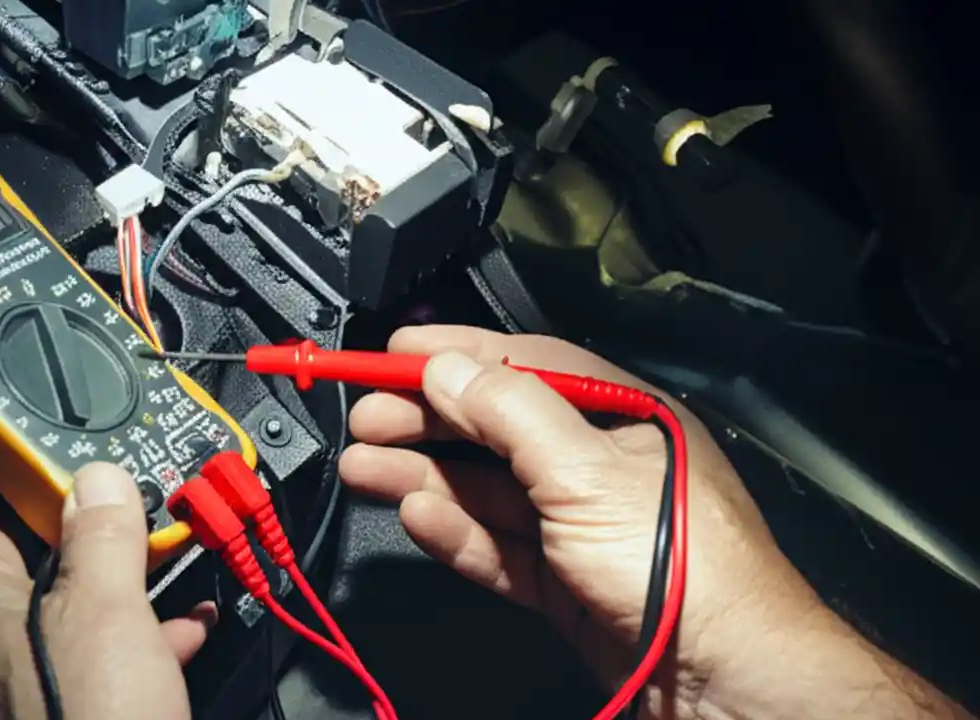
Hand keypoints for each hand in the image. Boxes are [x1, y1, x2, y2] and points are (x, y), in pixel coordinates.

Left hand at [0, 463, 215, 719]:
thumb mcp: (106, 610)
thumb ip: (101, 536)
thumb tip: (97, 480)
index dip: (52, 510)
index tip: (104, 501)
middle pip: (41, 587)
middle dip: (104, 570)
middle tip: (152, 552)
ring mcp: (7, 712)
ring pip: (70, 640)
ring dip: (127, 618)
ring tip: (181, 608)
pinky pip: (85, 688)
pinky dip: (129, 667)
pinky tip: (175, 659)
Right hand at [340, 326, 966, 718]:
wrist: (722, 677)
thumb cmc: (684, 562)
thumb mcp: (586, 469)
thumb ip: (509, 412)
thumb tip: (448, 366)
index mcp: (622, 416)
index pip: (526, 365)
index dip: (457, 353)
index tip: (395, 351)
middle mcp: (599, 464)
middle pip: (496, 428)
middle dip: (426, 418)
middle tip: (365, 414)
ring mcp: (579, 526)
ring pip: (487, 489)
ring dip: (422, 475)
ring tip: (363, 466)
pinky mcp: (564, 582)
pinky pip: (497, 547)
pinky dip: (454, 532)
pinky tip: (415, 515)